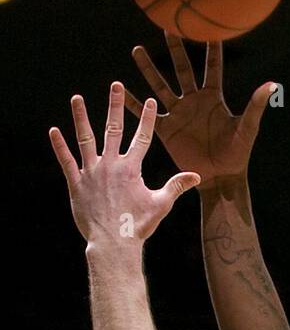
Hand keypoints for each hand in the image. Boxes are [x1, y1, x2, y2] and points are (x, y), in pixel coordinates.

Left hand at [49, 84, 199, 243]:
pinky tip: (53, 131)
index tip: (150, 101)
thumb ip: (176, 186)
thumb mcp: (161, 205)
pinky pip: (66, 161)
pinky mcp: (76, 184)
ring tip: (77, 98)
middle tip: (115, 86)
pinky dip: (59, 146)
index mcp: (132, 169)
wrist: (114, 243)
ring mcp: (92, 173)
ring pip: (86, 139)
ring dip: (81, 117)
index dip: (148, 119)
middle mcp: (111, 165)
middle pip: (114, 129)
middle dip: (115, 106)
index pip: (142, 138)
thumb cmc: (138, 226)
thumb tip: (196, 175)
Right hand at [125, 34, 274, 188]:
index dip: (211, 47)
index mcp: (213, 98)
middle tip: (166, 24)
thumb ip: (255, 106)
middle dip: (175, 48)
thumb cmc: (237, 154)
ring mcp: (179, 113)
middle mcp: (194, 101)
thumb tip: (272, 85)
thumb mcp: (247, 129)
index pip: (213, 67)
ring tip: (137, 50)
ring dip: (148, 69)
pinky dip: (135, 103)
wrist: (220, 178)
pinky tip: (121, 89)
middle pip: (182, 68)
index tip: (208, 25)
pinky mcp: (167, 129)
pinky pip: (147, 114)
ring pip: (160, 85)